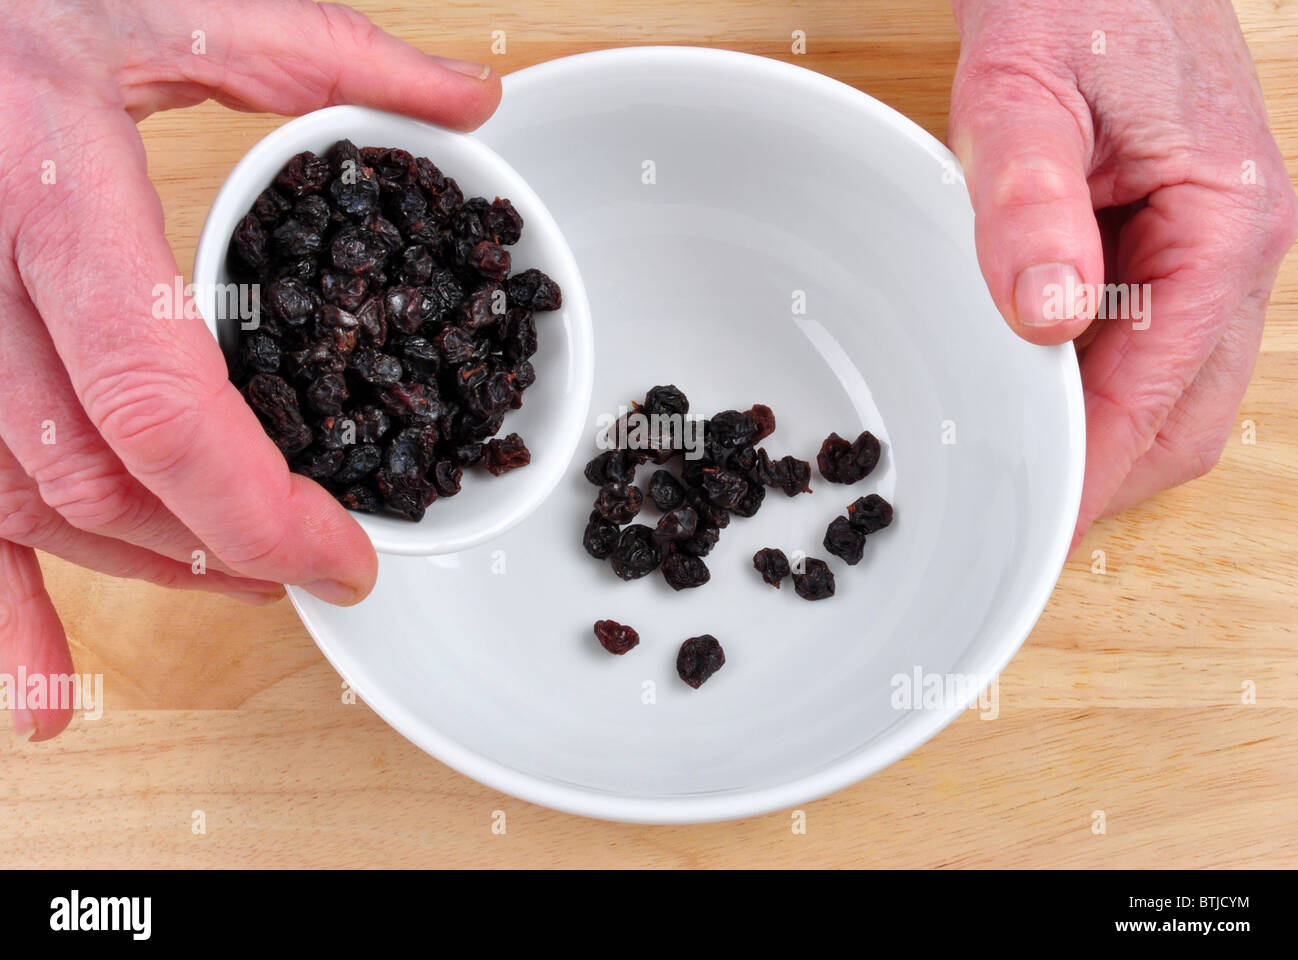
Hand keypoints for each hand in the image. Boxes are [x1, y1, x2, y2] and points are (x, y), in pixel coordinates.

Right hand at [0, 0, 499, 739]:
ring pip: (20, 503)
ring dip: (138, 568)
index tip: (344, 558)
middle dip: (216, 546)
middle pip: (94, 477)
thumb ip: (322, 52)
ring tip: (233, 583)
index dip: (260, 505)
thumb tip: (466, 97)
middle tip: (311, 565)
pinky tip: (48, 699)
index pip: (161, 400)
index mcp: (54, 197)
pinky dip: (1, 612)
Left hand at [948, 0, 1297, 548]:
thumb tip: (1045, 318)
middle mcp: (1237, 247)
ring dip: (1103, 440)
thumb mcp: (1024, 86)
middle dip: (1108, 477)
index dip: (1097, 466)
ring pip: (1175, 393)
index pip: (1163, 389)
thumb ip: (1030, 201)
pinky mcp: (1175, 248)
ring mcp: (1212, 251)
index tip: (1040, 525)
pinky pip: (1149, 349)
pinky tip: (1032, 397)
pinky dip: (1097, 391)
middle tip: (1021, 519)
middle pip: (1187, 417)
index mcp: (1225, 220)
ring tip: (1021, 472)